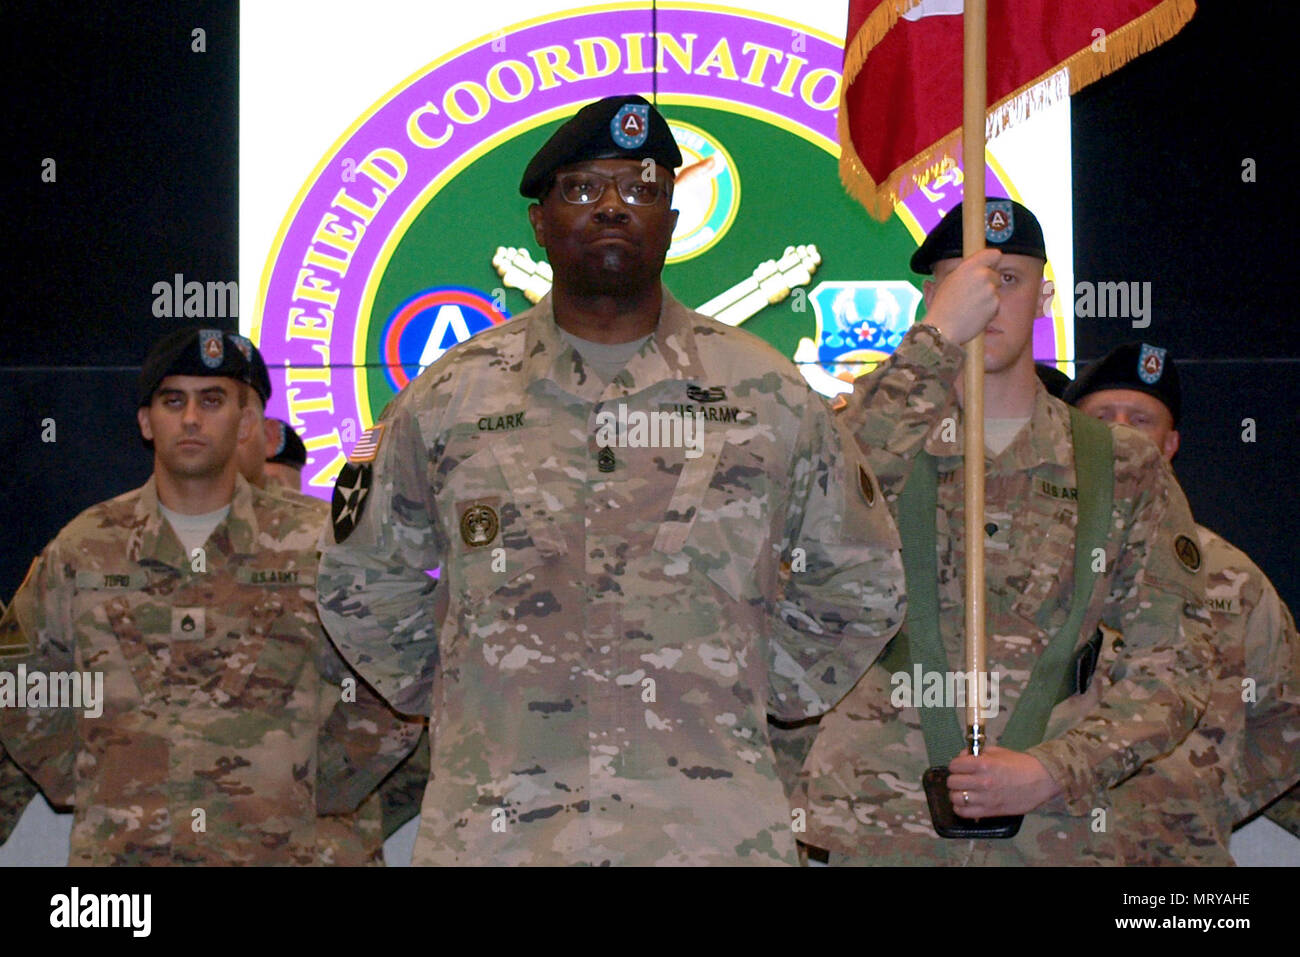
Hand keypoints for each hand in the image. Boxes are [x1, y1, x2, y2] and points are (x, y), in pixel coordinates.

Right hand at [921, 248, 1001, 344]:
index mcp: (970, 266)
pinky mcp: (995, 304)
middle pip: (995, 275)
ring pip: (995, 290)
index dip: (991, 262)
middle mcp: (983, 275)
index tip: (988, 268)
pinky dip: (988, 309)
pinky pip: (996, 304)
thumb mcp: (949, 281)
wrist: (943, 328)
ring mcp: (990, 290)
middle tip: (973, 294)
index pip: (994, 254)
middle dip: (988, 283)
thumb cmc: (942, 306)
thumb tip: (979, 267)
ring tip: (970, 306)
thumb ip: (967, 271)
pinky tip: (974, 314)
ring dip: (988, 297)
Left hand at [946, 745, 1061, 816]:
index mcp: (983, 764)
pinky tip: (966, 803)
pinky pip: (964, 813)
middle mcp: (982, 782)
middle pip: (952, 782)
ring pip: (955, 798)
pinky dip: (960, 809)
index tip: (961, 766)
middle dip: (955, 779)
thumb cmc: (1020, 764)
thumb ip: (977, 754)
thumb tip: (961, 758)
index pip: (954, 765)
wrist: (1041, 780)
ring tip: (964, 791)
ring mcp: (985, 798)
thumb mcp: (997, 752)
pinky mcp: (990, 812)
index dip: (956, 765)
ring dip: (957, 794)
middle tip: (963, 779)